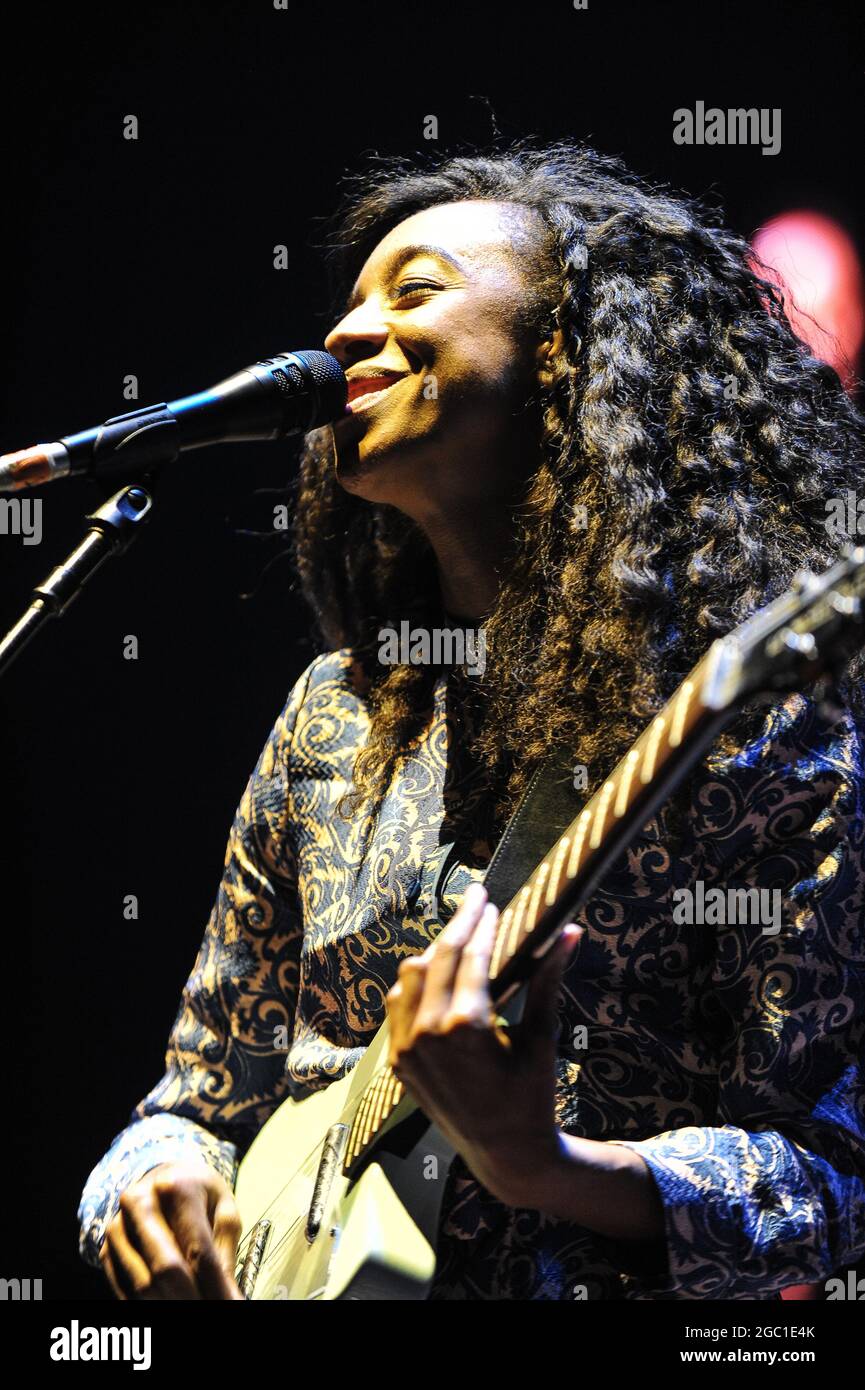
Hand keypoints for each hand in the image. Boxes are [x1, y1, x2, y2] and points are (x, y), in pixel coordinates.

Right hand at [100, 1160, 243, 1299]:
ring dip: (170, 1305)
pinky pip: (126, 1291)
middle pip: (167, 1270)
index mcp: (176, 1187)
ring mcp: (118, 1229)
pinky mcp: (107, 1251)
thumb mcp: (224, 1211)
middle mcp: (140, 1204)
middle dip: (192, 1300)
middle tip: (213, 1311)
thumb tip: (229, 1298)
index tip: (232, 1306)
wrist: (160, 1176)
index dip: (216, 1287)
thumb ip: (225, 1254)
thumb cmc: (199, 1194)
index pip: (198, 1251)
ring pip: (144, 1286)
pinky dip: (149, 1306)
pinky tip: (170, 1304)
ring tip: (195, 1308)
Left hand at [385, 880, 581, 1208]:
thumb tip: (569, 932)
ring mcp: (407, 1048)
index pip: (470, 954)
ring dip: (433, 953)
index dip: (481, 923)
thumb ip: (548, 980)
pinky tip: (435, 974)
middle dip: (457, 924)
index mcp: (466, 1024)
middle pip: (438, 957)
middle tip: (474, 900)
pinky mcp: (398, 1061)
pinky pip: (398, 1007)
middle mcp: (428, 1032)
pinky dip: (415, 984)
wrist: (504, 1153)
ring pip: (410, 977)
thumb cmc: (531, 1095)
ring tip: (458, 937)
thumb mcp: (541, 1037)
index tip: (490, 901)